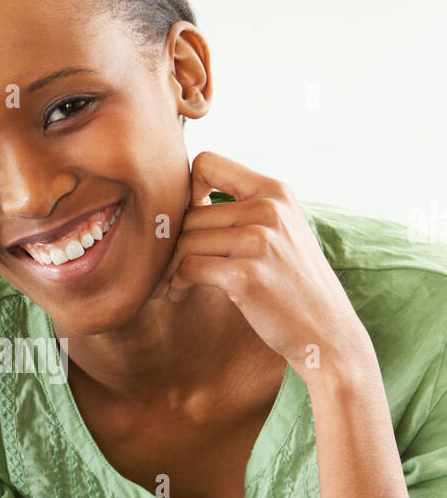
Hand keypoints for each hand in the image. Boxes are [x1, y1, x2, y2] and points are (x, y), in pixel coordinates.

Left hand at [157, 151, 373, 379]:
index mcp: (275, 191)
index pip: (206, 163)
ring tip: (175, 282)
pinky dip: (177, 282)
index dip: (186, 189)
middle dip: (173, 242)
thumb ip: (243, 209)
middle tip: (170, 266)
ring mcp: (259, 241)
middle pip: (189, 213)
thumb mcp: (280, 231)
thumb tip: (180, 199)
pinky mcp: (245, 275)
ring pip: (184, 241)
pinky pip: (188, 267)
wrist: (326, 333)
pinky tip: (180, 293)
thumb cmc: (293, 284)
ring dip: (171, 266)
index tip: (188, 221)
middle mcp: (268, 209)